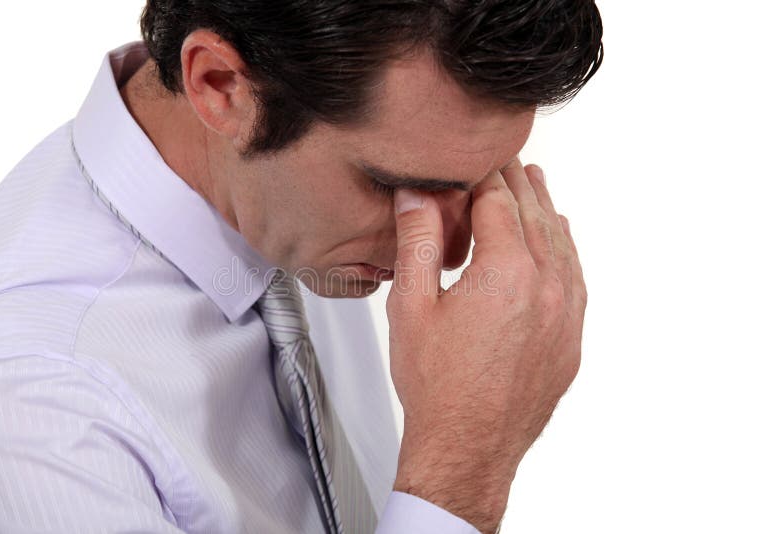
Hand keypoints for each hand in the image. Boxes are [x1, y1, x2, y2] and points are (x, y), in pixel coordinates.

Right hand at [386, 158, 586, 532]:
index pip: (498, 201)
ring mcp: (566, 313)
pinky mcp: (571, 336)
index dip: (482, 175)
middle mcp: (546, 286)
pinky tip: (558, 236)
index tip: (473, 160)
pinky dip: (565, 247)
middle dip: (516, 182)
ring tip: (535, 182)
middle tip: (505, 159)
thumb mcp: (412, 306)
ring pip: (559, 241)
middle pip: (533, 214)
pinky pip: (575, 275)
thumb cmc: (437, 386)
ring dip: (544, 207)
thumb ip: (418, 242)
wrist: (468, 447)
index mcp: (506, 273)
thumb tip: (418, 195)